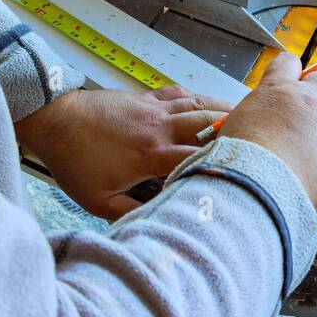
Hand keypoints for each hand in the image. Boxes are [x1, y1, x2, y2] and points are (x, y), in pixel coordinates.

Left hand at [15, 85, 231, 219]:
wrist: (54, 121)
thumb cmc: (74, 159)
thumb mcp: (98, 199)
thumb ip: (131, 212)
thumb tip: (157, 224)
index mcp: (152, 153)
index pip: (199, 156)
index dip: (224, 160)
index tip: (247, 166)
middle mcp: (159, 126)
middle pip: (208, 123)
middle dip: (235, 128)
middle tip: (262, 132)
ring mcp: (153, 108)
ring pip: (198, 105)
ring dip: (223, 109)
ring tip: (247, 115)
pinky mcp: (144, 97)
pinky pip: (178, 93)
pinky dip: (197, 96)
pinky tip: (208, 100)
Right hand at [218, 52, 316, 206]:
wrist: (258, 181)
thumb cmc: (240, 154)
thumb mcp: (236, 121)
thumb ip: (254, 114)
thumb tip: (259, 121)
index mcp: (278, 89)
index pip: (290, 62)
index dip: (291, 70)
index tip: (291, 80)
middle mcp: (308, 100)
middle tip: (312, 106)